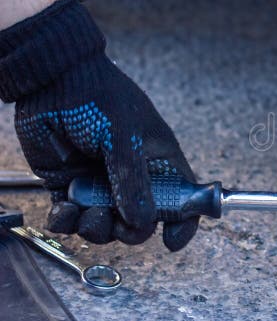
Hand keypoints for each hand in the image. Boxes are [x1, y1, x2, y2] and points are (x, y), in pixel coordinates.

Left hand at [0, 0, 198, 250]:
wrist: (51, 80)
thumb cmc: (99, 96)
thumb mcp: (124, 137)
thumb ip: (133, 181)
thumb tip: (142, 222)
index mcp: (158, 162)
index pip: (181, 200)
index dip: (182, 223)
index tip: (171, 240)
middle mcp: (132, 177)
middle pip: (140, 222)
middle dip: (128, 230)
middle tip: (116, 224)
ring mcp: (100, 183)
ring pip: (104, 225)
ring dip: (95, 227)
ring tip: (85, 211)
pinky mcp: (68, 185)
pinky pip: (70, 217)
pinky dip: (66, 220)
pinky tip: (63, 209)